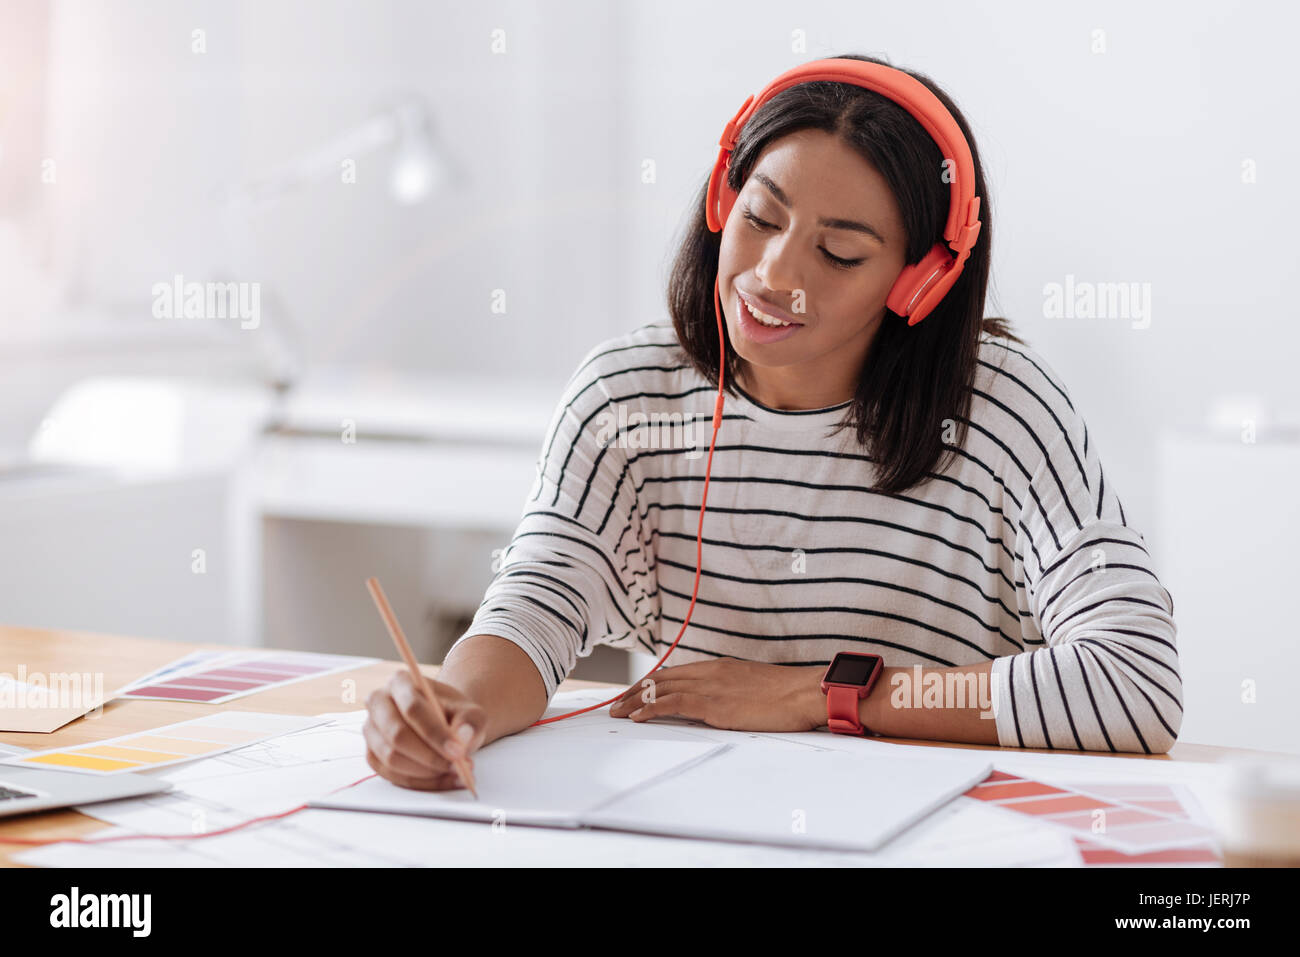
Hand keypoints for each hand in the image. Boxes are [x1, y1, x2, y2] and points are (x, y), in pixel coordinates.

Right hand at [364, 670, 487, 790]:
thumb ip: (470, 722)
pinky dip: (420, 783)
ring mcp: (371, 731)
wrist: (445, 724)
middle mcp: (379, 703)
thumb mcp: (471, 712)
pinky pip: (392, 776)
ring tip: (456, 772)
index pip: (413, 708)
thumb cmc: (455, 715)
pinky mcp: (372, 755)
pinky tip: (443, 779)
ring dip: (426, 772)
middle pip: (397, 735)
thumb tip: (462, 739)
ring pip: (392, 758)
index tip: (458, 752)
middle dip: (429, 756)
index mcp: (400, 682)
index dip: (435, 733)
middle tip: (458, 766)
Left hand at [609, 658, 824, 732]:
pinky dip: (650, 709)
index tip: (636, 692)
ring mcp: (710, 686)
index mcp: (719, 667)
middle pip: (662, 679)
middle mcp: (710, 672)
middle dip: (635, 691)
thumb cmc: (788, 695)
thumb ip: (732, 692)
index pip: (675, 673)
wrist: (805, 692)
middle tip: (616, 703)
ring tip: (617, 712)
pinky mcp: (714, 704)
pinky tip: (637, 717)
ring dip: (634, 701)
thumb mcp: (753, 688)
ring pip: (660, 689)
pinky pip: (672, 704)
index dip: (651, 683)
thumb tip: (723, 705)